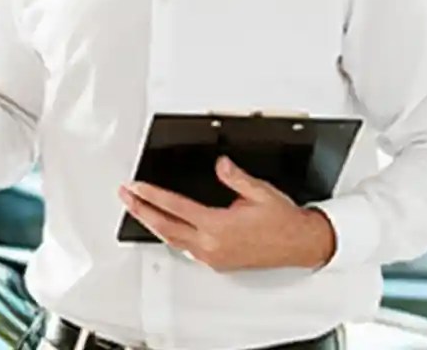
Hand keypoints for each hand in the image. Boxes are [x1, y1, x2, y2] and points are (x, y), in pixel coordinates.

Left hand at [118, 156, 335, 271]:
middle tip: (125, 196)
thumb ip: (235, 177)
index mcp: (218, 226)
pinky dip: (170, 236)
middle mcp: (212, 245)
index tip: (135, 187)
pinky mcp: (218, 262)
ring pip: (172, 240)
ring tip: (137, 209)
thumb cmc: (284, 221)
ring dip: (152, 224)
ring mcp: (213, 256)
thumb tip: (220, 163)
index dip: (151, 196)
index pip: (175, 207)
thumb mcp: (259, 191)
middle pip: (165, 226)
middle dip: (141, 210)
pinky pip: (186, 249)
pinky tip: (164, 227)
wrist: (301, 244)